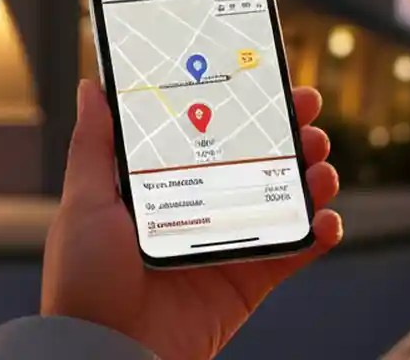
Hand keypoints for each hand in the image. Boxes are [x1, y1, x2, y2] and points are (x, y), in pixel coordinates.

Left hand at [41, 80, 343, 359]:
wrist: (107, 351)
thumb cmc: (84, 280)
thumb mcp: (84, 202)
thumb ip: (95, 146)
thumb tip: (93, 87)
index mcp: (161, 186)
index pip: (208, 133)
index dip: (240, 105)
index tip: (265, 77)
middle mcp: (199, 209)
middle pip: (256, 159)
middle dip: (288, 132)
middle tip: (306, 108)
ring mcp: (227, 245)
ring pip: (282, 199)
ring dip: (310, 175)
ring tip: (320, 162)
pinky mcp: (247, 282)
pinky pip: (293, 253)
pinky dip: (318, 234)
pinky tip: (325, 218)